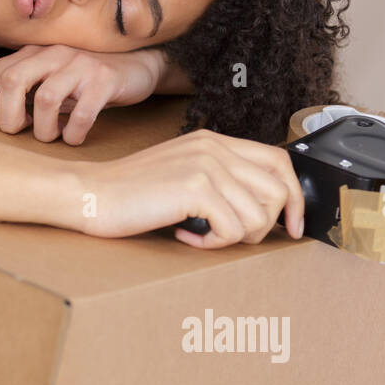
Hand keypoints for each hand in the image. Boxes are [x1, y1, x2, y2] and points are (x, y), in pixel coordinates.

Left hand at [0, 44, 165, 144]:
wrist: (138, 65)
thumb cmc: (84, 78)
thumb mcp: (48, 79)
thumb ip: (20, 89)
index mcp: (32, 55)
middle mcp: (52, 54)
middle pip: (12, 84)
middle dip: (9, 118)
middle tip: (21, 131)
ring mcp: (79, 65)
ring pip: (46, 100)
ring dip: (44, 129)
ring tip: (52, 135)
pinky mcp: (105, 80)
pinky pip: (82, 112)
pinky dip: (74, 132)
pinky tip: (75, 137)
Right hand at [67, 128, 305, 246]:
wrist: (89, 194)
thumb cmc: (128, 193)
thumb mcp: (180, 173)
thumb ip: (216, 179)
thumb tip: (260, 210)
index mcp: (213, 140)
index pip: (279, 162)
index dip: (294, 197)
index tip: (292, 226)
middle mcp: (215, 147)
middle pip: (279, 190)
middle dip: (266, 225)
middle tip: (236, 239)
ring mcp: (206, 165)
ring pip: (259, 216)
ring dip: (234, 238)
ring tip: (202, 235)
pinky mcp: (195, 187)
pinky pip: (233, 230)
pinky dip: (213, 244)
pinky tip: (186, 236)